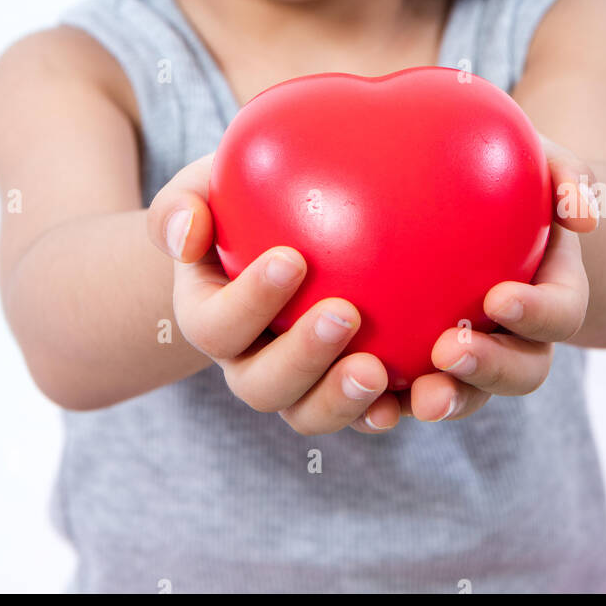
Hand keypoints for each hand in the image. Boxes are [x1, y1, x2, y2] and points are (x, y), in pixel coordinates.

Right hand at [146, 153, 403, 435]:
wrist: (274, 235)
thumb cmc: (237, 203)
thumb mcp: (201, 191)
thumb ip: (182, 205)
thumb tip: (186, 233)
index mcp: (209, 320)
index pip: (216, 325)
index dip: (249, 302)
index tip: (292, 259)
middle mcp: (247, 364)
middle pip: (262, 385)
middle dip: (302, 357)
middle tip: (344, 314)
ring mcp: (296, 385)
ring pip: (309, 412)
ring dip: (342, 398)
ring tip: (378, 369)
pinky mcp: (343, 391)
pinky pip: (363, 414)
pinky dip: (386, 411)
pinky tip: (422, 394)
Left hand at [390, 134, 597, 423]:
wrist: (458, 193)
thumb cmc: (505, 171)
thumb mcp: (538, 157)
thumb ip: (567, 175)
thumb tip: (582, 215)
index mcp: (551, 295)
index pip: (559, 314)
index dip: (537, 314)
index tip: (499, 297)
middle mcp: (518, 337)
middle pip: (519, 371)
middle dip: (488, 370)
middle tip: (447, 351)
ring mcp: (471, 358)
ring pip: (466, 395)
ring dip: (444, 399)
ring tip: (411, 395)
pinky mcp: (421, 367)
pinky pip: (410, 395)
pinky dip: (389, 405)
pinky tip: (363, 398)